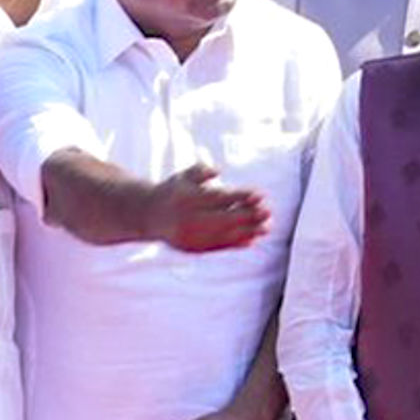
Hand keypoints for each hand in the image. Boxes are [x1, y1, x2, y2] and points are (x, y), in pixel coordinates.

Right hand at [152, 163, 271, 253]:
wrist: (150, 216)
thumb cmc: (174, 190)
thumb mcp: (184, 175)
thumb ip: (201, 170)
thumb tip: (218, 171)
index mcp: (188, 198)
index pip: (220, 198)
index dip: (241, 196)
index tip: (261, 194)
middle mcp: (189, 219)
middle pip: (224, 219)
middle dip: (249, 216)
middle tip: (269, 212)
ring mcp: (191, 236)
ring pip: (223, 236)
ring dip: (248, 232)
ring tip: (267, 228)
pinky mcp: (193, 249)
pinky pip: (217, 247)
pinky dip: (236, 244)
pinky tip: (253, 239)